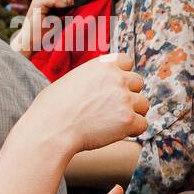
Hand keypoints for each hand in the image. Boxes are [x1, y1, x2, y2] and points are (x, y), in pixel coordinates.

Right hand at [10, 0, 73, 57]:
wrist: (33, 40)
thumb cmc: (46, 30)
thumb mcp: (59, 15)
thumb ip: (63, 2)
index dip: (71, 6)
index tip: (67, 17)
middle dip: (68, 8)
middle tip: (61, 20)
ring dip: (64, 10)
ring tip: (57, 20)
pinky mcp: (37, 3)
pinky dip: (60, 8)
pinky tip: (58, 17)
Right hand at [30, 53, 148, 155]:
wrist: (50, 128)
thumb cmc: (52, 108)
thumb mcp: (72, 79)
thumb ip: (93, 78)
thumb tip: (100, 85)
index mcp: (103, 64)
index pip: (127, 61)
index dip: (123, 74)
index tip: (115, 87)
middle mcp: (117, 78)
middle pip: (138, 83)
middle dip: (129, 94)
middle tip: (113, 108)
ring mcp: (124, 99)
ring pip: (143, 104)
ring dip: (133, 113)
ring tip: (115, 121)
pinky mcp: (128, 119)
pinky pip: (142, 124)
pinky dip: (133, 130)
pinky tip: (118, 133)